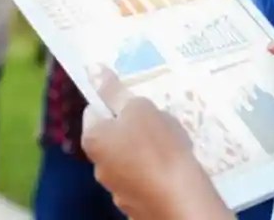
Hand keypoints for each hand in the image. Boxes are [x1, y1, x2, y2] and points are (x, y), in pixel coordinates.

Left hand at [81, 67, 231, 219]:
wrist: (181, 200)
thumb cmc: (157, 147)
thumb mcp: (138, 109)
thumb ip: (115, 91)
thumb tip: (92, 69)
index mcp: (92, 139)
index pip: (94, 110)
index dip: (115, 102)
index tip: (138, 102)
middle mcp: (97, 166)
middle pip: (112, 135)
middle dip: (133, 126)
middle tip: (158, 121)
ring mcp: (117, 188)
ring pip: (129, 158)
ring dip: (145, 150)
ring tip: (172, 145)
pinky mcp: (136, 204)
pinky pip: (143, 179)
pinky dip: (154, 172)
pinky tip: (173, 168)